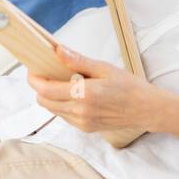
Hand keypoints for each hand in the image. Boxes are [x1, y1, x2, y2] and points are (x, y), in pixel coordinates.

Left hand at [27, 42, 159, 133]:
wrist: (146, 109)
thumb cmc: (128, 86)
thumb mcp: (104, 68)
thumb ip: (78, 61)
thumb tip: (58, 50)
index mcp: (84, 94)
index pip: (46, 90)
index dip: (34, 79)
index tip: (32, 69)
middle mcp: (80, 112)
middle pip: (44, 102)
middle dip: (40, 87)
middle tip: (47, 73)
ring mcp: (82, 123)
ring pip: (52, 110)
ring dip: (50, 97)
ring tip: (62, 83)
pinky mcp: (85, 128)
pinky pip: (64, 116)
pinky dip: (62, 105)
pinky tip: (74, 95)